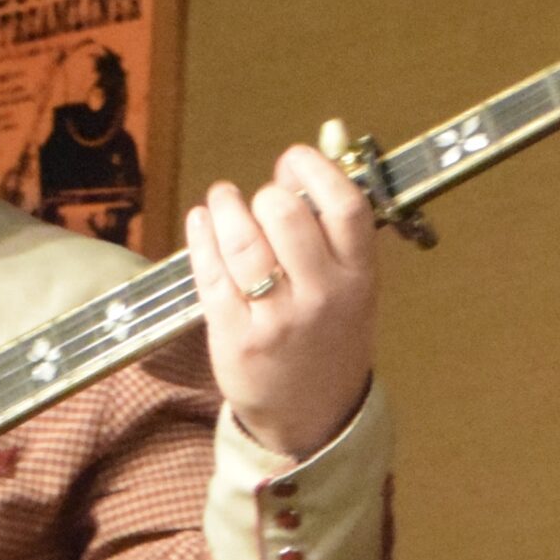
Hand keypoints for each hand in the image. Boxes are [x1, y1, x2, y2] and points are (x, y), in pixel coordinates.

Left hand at [185, 144, 377, 461]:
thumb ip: (336, 224)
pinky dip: (200, 236)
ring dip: (224, 206)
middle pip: (286, 215)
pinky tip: (201, 223)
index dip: (314, 170)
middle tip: (258, 200)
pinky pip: (210, 273)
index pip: (345, 206)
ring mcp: (277, 318)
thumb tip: (322, 142)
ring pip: (243, 239)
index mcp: (359, 278)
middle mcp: (322, 297)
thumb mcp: (353, 286)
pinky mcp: (236, 336)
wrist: (314, 418)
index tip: (293, 161)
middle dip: (264, 195)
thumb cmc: (330, 339)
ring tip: (222, 202)